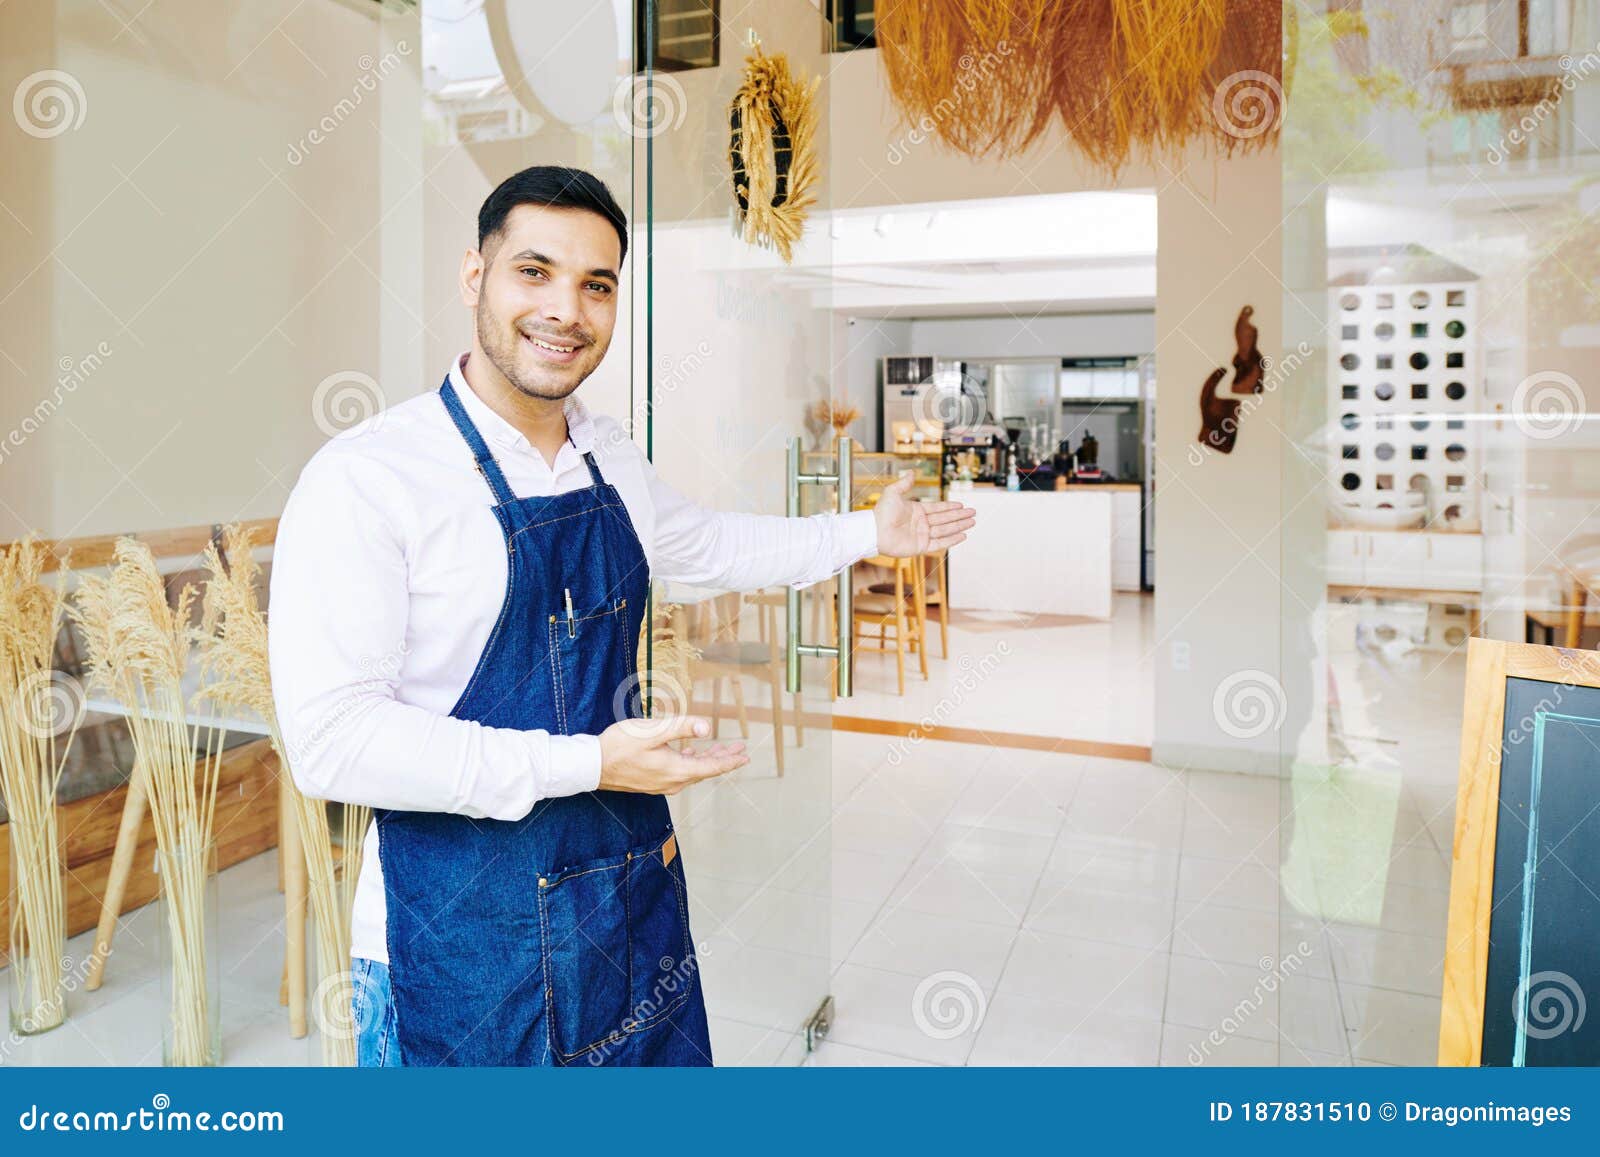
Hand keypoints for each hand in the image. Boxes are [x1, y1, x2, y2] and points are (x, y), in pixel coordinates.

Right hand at [598, 715, 747, 794]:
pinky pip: (679, 773)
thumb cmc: (619, 745)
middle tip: (739, 750)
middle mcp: (672, 782)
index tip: (745, 756)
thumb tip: (707, 727)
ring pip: (692, 772)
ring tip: (720, 749)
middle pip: (705, 770)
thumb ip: (681, 727)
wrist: (592, 766)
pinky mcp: (652, 782)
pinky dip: (691, 762)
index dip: (730, 761)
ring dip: (707, 759)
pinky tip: (689, 753)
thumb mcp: (651, 730)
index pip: (711, 767)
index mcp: (676, 770)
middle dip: (723, 758)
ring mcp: (662, 784)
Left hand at [872, 472, 975, 557]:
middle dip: (960, 516)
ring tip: (972, 522)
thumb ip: (904, 483)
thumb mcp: (893, 492)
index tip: (962, 505)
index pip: (938, 508)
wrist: (874, 531)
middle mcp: (921, 523)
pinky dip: (952, 540)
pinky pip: (940, 543)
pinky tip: (963, 535)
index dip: (950, 507)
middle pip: (945, 518)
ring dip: (959, 526)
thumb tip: (911, 472)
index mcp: (916, 510)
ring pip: (946, 530)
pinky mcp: (921, 546)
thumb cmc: (881, 512)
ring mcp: (922, 535)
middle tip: (974, 513)